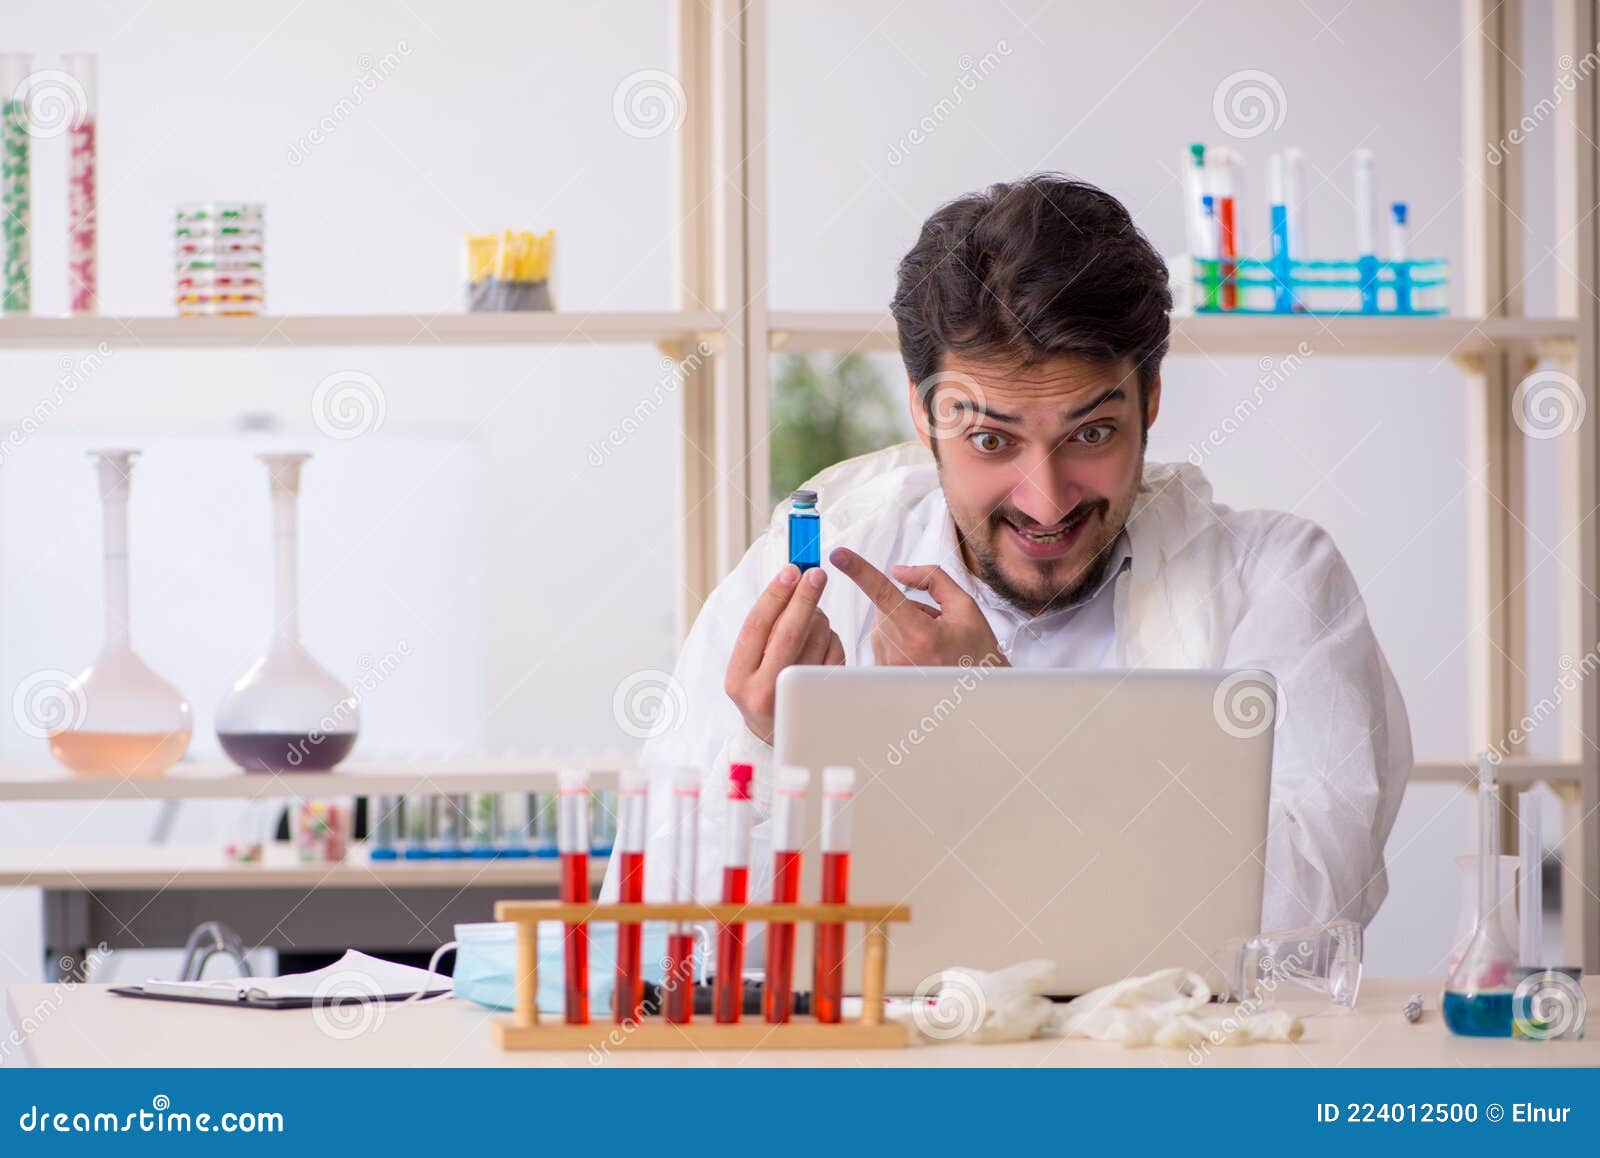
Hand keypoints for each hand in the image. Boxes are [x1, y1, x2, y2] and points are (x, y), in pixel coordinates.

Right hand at [724, 564, 844, 743]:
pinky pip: (835, 653)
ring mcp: (796, 697)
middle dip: (805, 598)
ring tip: (812, 623)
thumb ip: (762, 630)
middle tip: (817, 574)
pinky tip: (822, 645)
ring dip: (821, 620)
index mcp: (739, 678)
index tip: (791, 571)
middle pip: (790, 632)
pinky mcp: (823, 697)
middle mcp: (763, 691)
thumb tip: (790, 579)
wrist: (774, 735)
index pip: (757, 627)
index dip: (775, 595)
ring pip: (817, 639)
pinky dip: (832, 640)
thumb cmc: (760, 687)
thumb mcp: (748, 665)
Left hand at [829, 547, 1009, 668]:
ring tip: (930, 645)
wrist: (978, 693)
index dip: (860, 572)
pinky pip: (881, 642)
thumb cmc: (976, 652)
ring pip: (882, 624)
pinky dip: (898, 640)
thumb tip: (898, 571)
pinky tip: (920, 656)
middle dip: (905, 608)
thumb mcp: (965, 607)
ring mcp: (888, 668)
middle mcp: (899, 654)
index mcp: (921, 635)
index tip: (840, 556)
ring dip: (902, 625)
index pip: (884, 594)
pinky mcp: (883, 676)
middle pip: (884, 608)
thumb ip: (932, 579)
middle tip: (935, 627)